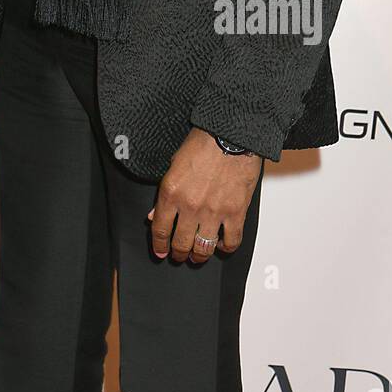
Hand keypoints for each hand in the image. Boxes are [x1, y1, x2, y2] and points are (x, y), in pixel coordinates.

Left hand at [147, 128, 261, 265]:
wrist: (230, 135)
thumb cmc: (203, 144)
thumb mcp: (173, 165)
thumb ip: (164, 194)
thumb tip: (155, 215)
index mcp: (171, 193)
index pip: (161, 229)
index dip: (159, 245)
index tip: (161, 252)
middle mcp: (191, 206)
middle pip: (181, 243)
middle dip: (178, 253)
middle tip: (179, 255)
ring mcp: (214, 211)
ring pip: (204, 247)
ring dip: (199, 256)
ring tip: (198, 256)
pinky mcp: (236, 212)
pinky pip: (231, 241)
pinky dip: (226, 247)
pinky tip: (222, 245)